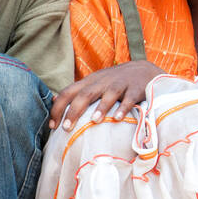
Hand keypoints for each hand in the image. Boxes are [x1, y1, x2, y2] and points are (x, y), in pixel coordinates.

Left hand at [49, 61, 163, 129]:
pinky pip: (129, 99)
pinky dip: (124, 108)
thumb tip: (53, 100)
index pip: (68, 92)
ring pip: (108, 94)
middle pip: (85, 95)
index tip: (53, 125)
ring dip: (101, 107)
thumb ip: (76, 91)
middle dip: (74, 111)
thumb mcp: (94, 83)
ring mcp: (120, 84)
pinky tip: (118, 118)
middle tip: (66, 128)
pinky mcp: (135, 89)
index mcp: (90, 82)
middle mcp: (102, 82)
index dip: (58, 107)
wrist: (144, 71)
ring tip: (94, 121)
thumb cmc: (115, 82)